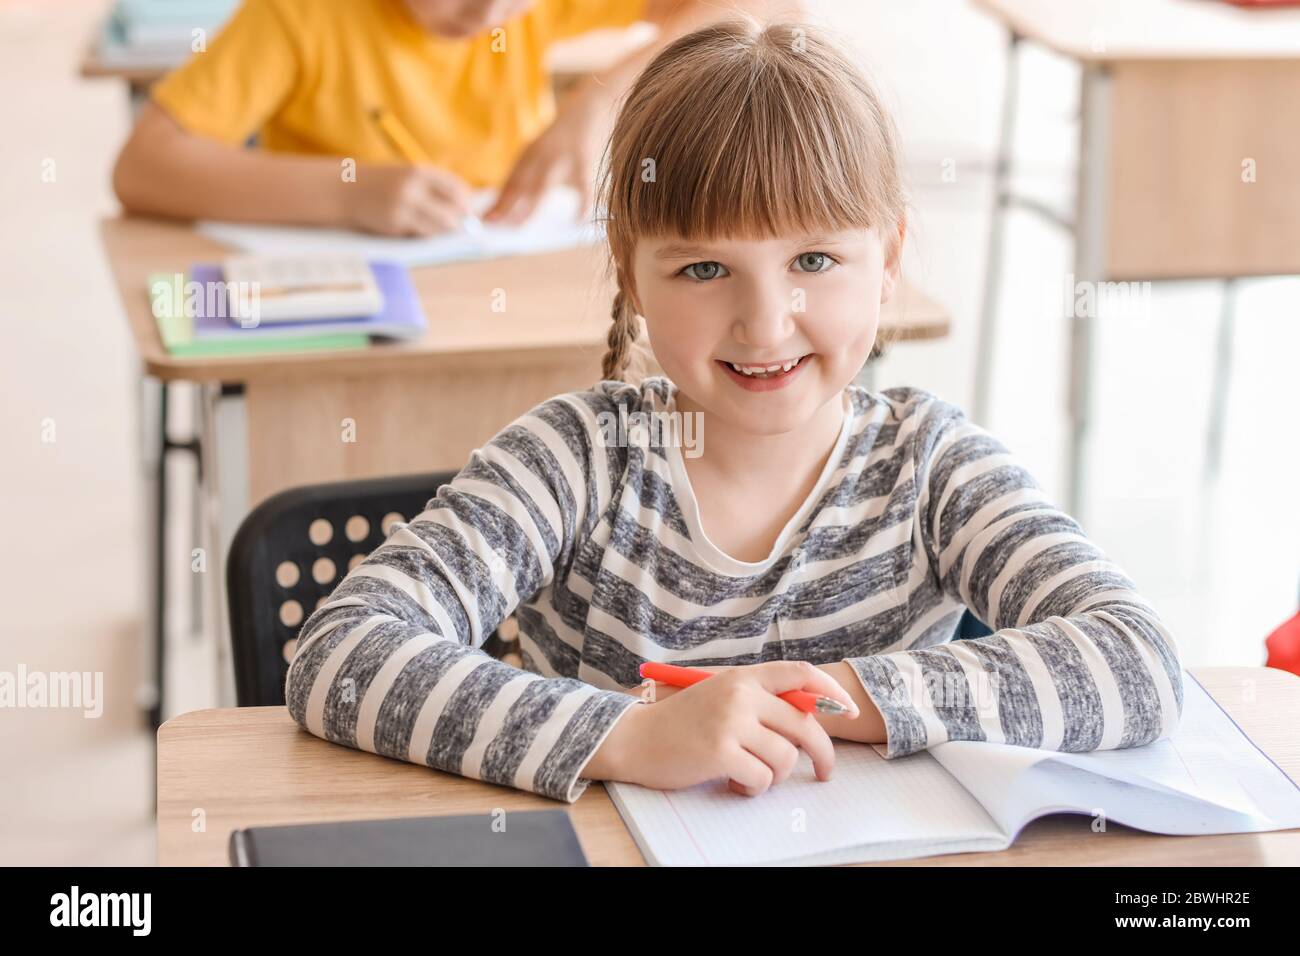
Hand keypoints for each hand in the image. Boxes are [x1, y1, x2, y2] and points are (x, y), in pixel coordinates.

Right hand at [346, 164, 473, 236]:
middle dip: (459, 218)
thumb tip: (465, 207)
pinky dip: (426, 233)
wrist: (345, 189)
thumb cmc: (383, 184)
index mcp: (419, 171)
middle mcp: (413, 186)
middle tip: (456, 222)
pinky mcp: (395, 222)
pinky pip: (423, 233)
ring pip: (441, 224)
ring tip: (436, 225)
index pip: (456, 187)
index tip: (465, 207)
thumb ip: (433, 187)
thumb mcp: (407, 176)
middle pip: (454, 208)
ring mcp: (404, 205)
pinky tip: (416, 228)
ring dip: (445, 229)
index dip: (465, 200)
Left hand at [482, 94, 605, 225]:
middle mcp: (542, 154)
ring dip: (527, 208)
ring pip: (541, 187)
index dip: (498, 202)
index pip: (511, 182)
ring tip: (516, 226)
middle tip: (492, 225)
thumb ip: (532, 176)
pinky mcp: (586, 161)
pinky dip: (581, 205)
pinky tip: (576, 221)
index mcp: (532, 153)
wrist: (595, 104)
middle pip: (520, 185)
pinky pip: (583, 188)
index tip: (484, 221)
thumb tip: (514, 210)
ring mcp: (562, 157)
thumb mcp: (545, 151)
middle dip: (505, 206)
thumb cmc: (569, 138)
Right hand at [597, 661, 860, 796]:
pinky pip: (761, 779)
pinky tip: (732, 781)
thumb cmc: (682, 722)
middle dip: (822, 755)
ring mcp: (731, 722)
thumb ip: (759, 701)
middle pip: (804, 725)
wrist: (636, 738)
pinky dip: (752, 788)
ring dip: (772, 777)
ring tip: (748, 773)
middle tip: (824, 773)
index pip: (801, 674)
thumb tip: (808, 719)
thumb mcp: (722, 697)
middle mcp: (741, 694)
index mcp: (744, 677)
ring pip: (784, 759)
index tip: (848, 711)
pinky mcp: (720, 752)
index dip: (832, 691)